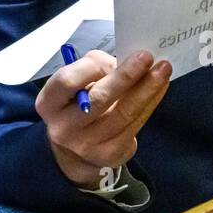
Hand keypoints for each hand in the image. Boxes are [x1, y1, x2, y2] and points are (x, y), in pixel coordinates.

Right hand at [36, 49, 170, 187]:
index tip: (112, 58)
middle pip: (98, 99)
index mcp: (49, 103)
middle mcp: (64, 127)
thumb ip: (94, 69)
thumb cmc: (77, 102)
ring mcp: (88, 145)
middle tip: (146, 57)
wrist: (74, 147)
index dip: (90, 68)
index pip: (67, 82)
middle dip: (125, 76)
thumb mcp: (74, 84)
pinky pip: (135, 125)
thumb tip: (126, 60)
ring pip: (123, 113)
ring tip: (162, 70)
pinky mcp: (111, 154)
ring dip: (146, 89)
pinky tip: (159, 88)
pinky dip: (150, 103)